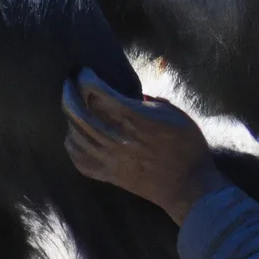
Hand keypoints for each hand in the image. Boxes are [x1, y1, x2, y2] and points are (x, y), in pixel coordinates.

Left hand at [62, 68, 231, 225]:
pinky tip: (73, 138)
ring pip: (74, 136)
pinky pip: (80, 161)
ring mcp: (109, 159)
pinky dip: (72, 147)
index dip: (86, 78)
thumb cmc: (188, 147)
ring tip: (71, 109)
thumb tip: (135, 96)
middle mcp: (115, 137)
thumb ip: (151, 101)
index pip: (96, 92)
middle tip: (68, 84)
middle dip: (68, 94)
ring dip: (69, 119)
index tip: (86, 72)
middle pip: (77, 112)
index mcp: (132, 118)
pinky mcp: (109, 176)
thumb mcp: (175, 114)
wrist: (189, 187)